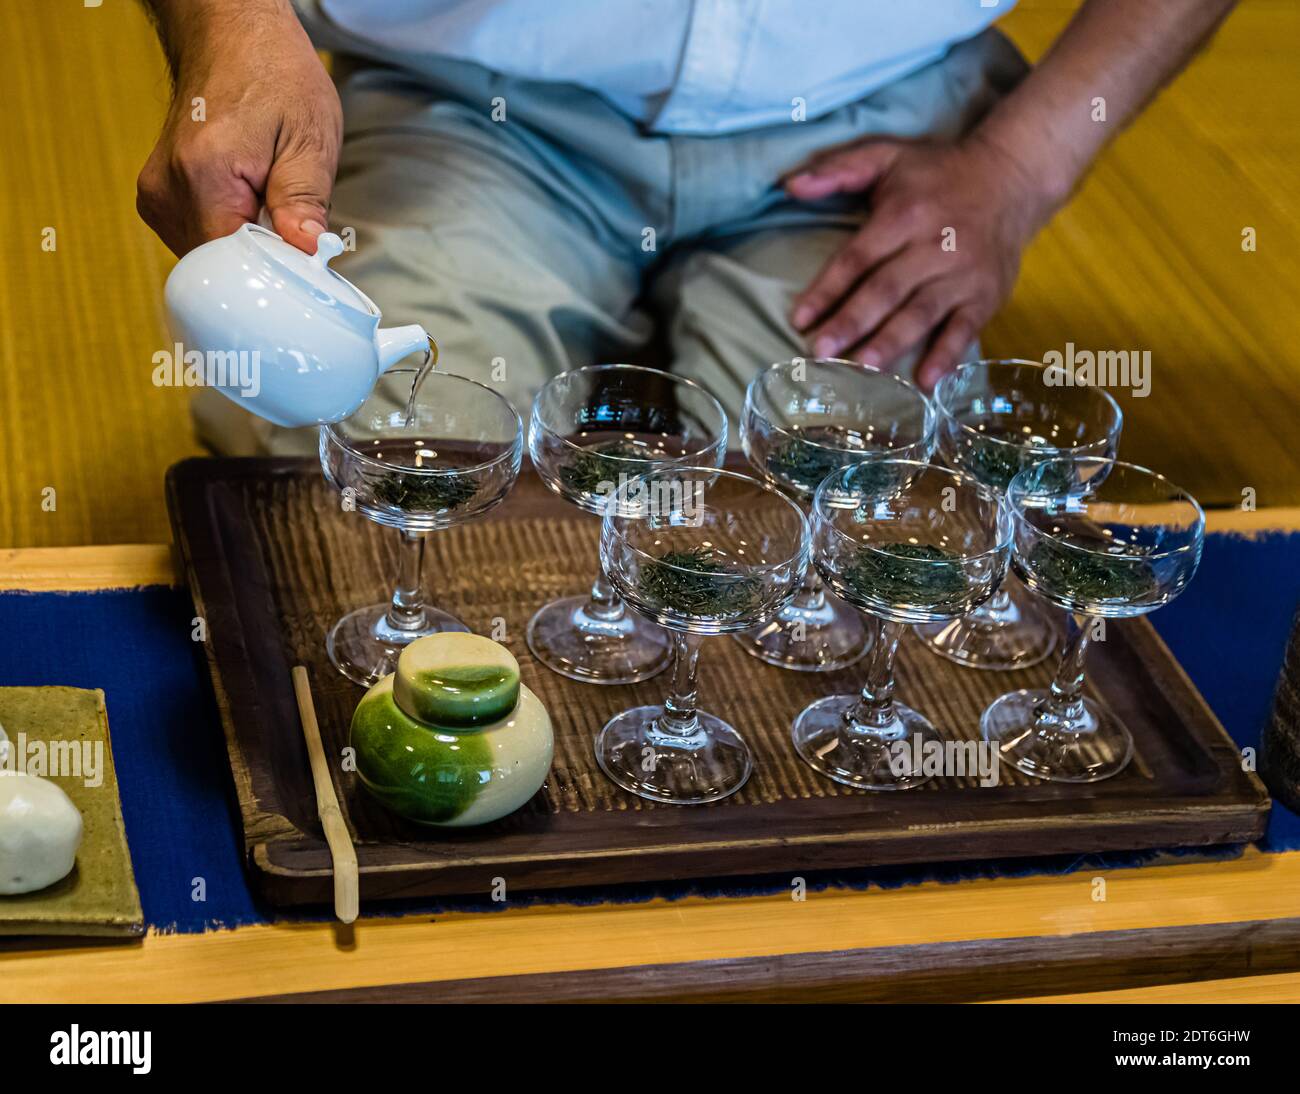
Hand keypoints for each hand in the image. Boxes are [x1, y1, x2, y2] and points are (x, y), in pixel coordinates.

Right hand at [136, 9, 341, 256]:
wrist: (231, 37)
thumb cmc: (274, 77)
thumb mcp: (309, 138)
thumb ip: (305, 201)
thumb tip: (306, 252)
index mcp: (204, 175)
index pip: (235, 265)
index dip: (274, 272)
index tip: (302, 260)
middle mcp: (168, 190)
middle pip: (221, 267)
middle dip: (264, 259)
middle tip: (291, 223)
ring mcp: (157, 196)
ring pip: (210, 258)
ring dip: (246, 246)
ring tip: (267, 201)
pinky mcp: (158, 198)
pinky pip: (199, 240)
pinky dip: (230, 233)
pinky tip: (248, 202)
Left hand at [785, 134, 1051, 388]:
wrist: (1012, 177)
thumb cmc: (938, 173)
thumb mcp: (887, 155)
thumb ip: (838, 169)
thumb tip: (790, 185)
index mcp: (905, 214)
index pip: (858, 258)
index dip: (827, 289)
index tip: (800, 318)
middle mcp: (935, 246)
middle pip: (886, 290)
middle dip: (852, 322)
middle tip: (821, 352)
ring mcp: (963, 274)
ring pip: (921, 313)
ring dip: (891, 342)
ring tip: (862, 368)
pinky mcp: (987, 295)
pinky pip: (966, 328)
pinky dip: (947, 354)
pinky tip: (926, 380)